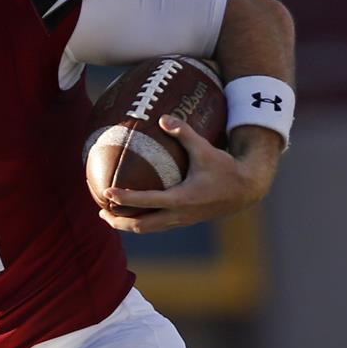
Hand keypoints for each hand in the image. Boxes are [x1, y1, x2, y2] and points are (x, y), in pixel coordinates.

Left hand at [100, 119, 279, 233]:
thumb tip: (163, 118)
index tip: (107, 194)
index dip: (126, 199)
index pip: (147, 201)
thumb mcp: (205, 149)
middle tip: (101, 213)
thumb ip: (184, 133)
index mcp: (182, 198)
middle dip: (119, 221)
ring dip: (127, 225)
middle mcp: (179, 214)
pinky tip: (131, 213)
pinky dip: (140, 222)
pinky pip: (156, 226)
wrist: (245, 190)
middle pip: (141, 226)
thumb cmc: (225, 168)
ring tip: (109, 216)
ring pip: (148, 229)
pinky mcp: (183, 221)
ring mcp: (181, 221)